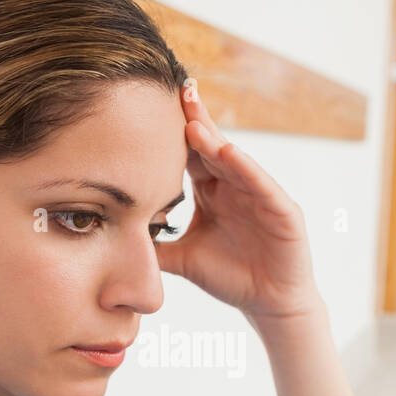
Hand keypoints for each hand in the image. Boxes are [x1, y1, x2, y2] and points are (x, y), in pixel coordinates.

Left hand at [154, 86, 323, 321]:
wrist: (268, 305)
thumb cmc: (230, 277)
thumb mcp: (183, 259)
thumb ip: (154, 247)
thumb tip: (111, 240)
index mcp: (211, 192)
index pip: (189, 155)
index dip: (173, 133)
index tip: (151, 106)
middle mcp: (236, 186)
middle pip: (212, 147)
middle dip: (195, 119)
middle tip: (177, 90)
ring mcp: (262, 196)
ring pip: (235, 162)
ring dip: (214, 142)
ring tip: (192, 122)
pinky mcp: (284, 212)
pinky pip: (264, 187)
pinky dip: (248, 170)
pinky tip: (230, 154)